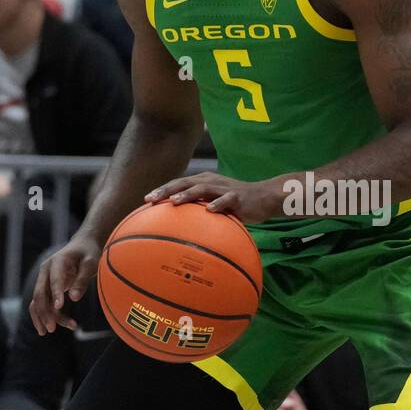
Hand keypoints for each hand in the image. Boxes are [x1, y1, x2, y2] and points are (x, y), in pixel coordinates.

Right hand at [29, 230, 100, 334]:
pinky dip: (46, 315)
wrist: (82, 245)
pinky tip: (55, 326)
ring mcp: (44, 280)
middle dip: (44, 312)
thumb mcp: (91, 262)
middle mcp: (45, 272)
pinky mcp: (47, 288)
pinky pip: (42, 304)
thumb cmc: (88, 253)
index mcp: (56, 262)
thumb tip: (74, 298)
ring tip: (50, 332)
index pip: (54, 280)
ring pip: (38, 302)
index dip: (56, 294)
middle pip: (39, 294)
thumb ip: (83, 279)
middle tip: (52, 329)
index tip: (59, 308)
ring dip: (42, 317)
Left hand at [144, 173, 277, 221]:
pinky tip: (210, 210)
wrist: (264, 197)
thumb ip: (200, 210)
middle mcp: (211, 182)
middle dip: (167, 190)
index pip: (179, 183)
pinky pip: (227, 200)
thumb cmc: (236, 204)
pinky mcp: (238, 196)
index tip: (146, 200)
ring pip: (203, 188)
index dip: (163, 190)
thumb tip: (181, 227)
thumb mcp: (215, 204)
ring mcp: (224, 188)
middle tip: (151, 199)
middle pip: (185, 182)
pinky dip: (218, 204)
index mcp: (204, 182)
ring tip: (174, 202)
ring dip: (187, 194)